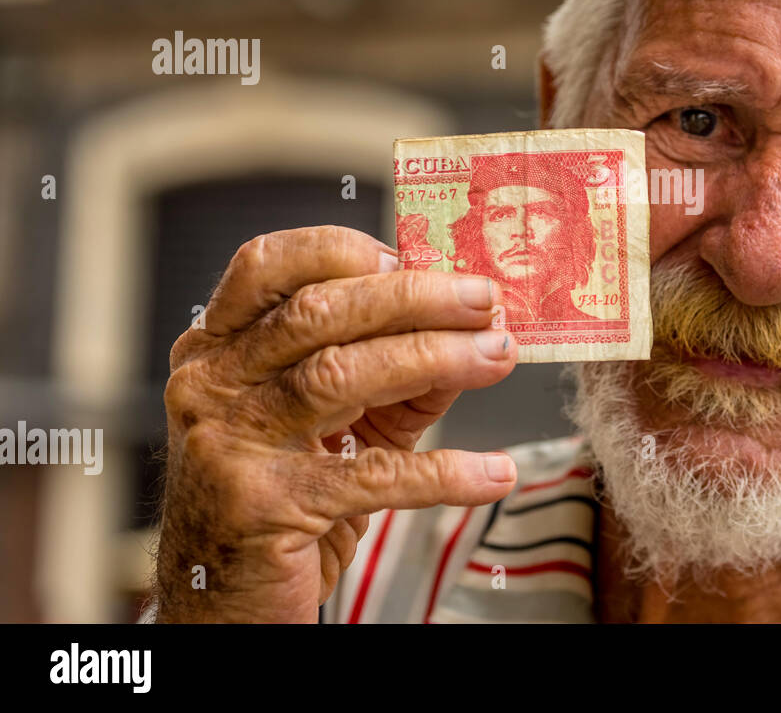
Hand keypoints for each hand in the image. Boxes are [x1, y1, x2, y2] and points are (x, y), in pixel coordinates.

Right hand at [154, 225, 517, 621]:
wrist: (225, 598)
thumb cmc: (281, 495)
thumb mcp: (333, 422)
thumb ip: (394, 375)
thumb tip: (475, 332)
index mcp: (218, 349)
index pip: (266, 267)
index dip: (342, 252)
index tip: (410, 256)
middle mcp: (212, 386)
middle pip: (317, 313)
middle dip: (414, 298)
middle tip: (484, 300)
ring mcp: (231, 445)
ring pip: (341, 375)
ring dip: (436, 358)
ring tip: (499, 356)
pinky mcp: (265, 507)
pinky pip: (372, 475)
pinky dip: (444, 472)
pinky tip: (493, 472)